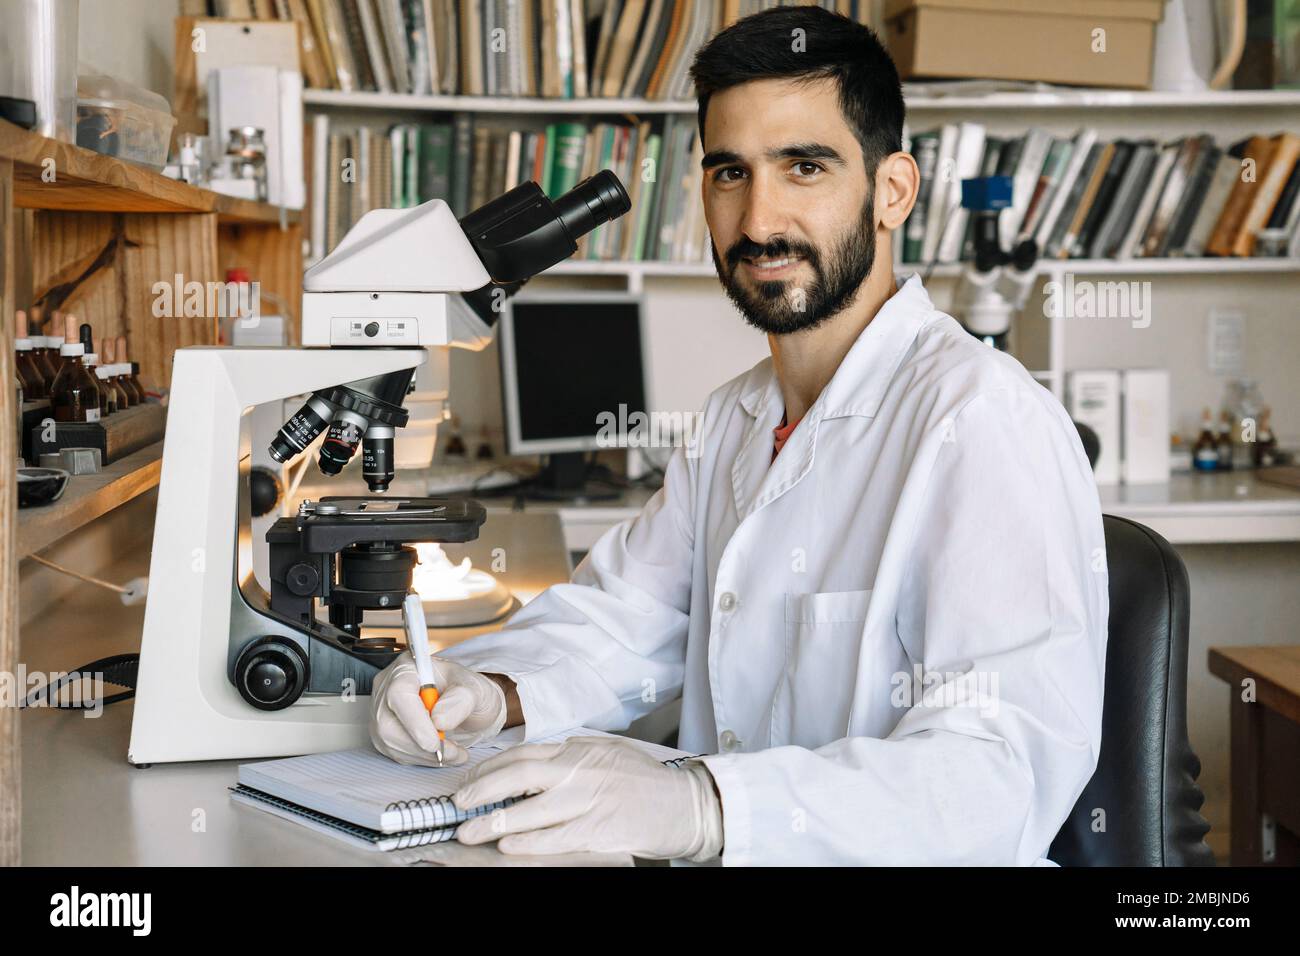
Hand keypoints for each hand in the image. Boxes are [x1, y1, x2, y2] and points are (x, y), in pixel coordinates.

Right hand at [369, 652, 507, 766]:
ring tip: (454, 753)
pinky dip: (421, 759)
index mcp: (408, 667)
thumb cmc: (467, 690)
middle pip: (388, 723)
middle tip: (452, 752)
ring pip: (390, 742)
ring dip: (424, 755)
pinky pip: (395, 751)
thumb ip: (460, 700)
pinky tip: (442, 754)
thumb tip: (439, 721)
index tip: (435, 742)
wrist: (465, 703)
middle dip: (421, 745)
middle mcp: (388, 687)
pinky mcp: (384, 732)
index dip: (414, 721)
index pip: (399, 693)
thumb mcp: (474, 688)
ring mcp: (382, 711)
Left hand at [452, 736, 723, 859]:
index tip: (470, 782)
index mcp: (581, 749)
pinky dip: (528, 842)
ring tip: (469, 832)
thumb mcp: (609, 754)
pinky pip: (555, 837)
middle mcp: (581, 770)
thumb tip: (537, 765)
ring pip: (531, 808)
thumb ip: (575, 756)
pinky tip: (506, 846)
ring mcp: (589, 800)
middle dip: (483, 788)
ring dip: (494, 821)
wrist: (687, 805)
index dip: (491, 768)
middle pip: (519, 774)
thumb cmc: (649, 783)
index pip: (525, 754)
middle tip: (459, 803)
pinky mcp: (599, 829)